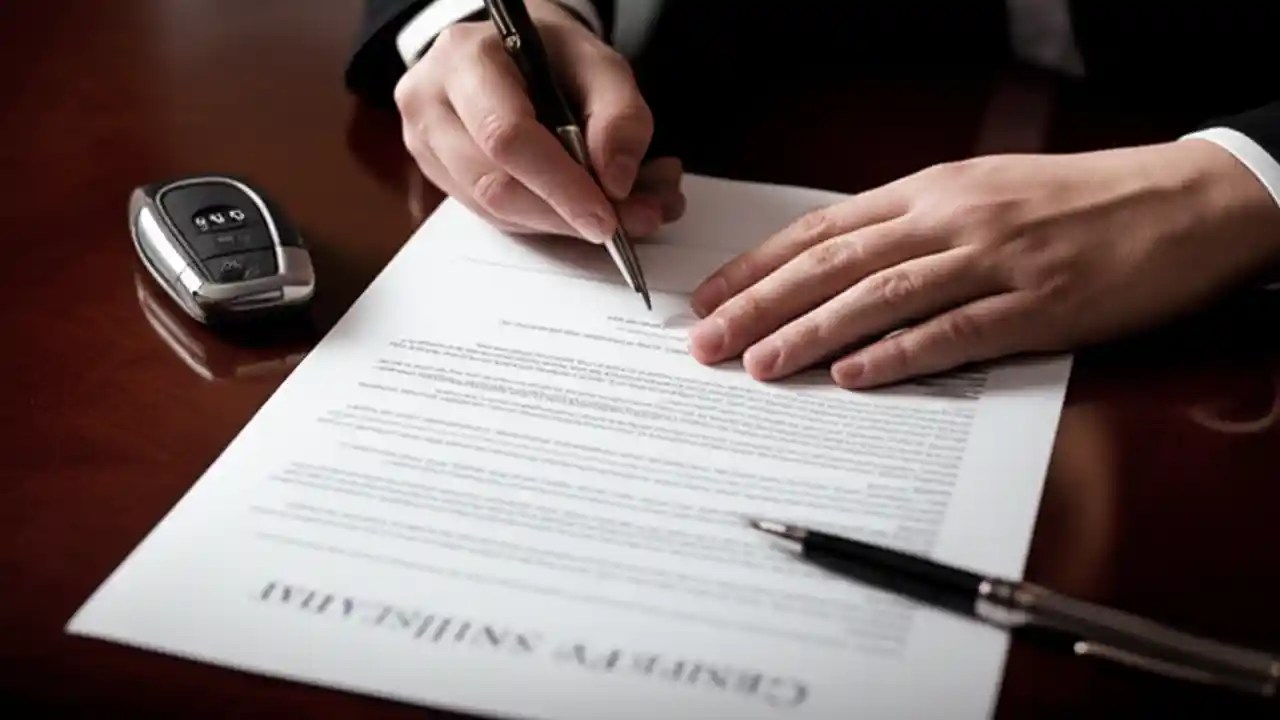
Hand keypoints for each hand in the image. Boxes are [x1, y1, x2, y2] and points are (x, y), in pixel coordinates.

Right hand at [393, 0, 683, 242]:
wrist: (511, 52)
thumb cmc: (551, 55)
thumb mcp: (601, 65)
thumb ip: (621, 118)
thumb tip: (616, 185)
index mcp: (465, 59)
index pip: (506, 136)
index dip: (559, 186)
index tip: (606, 219)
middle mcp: (429, 102)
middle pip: (493, 184)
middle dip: (562, 214)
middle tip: (619, 224)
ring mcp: (423, 143)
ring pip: (491, 210)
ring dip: (555, 222)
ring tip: (606, 210)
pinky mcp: (434, 175)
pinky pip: (489, 217)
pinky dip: (538, 221)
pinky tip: (568, 207)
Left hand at [687, 141, 1279, 387]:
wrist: (1179, 201)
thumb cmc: (1071, 201)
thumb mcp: (980, 194)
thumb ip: (911, 228)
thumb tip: (838, 268)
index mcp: (930, 193)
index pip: (823, 232)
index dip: (760, 266)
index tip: (711, 297)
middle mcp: (951, 221)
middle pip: (835, 265)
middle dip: (761, 304)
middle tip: (707, 343)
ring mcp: (994, 261)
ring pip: (883, 297)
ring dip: (813, 332)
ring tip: (759, 365)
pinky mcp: (1040, 305)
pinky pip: (958, 332)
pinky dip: (901, 354)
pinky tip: (855, 376)